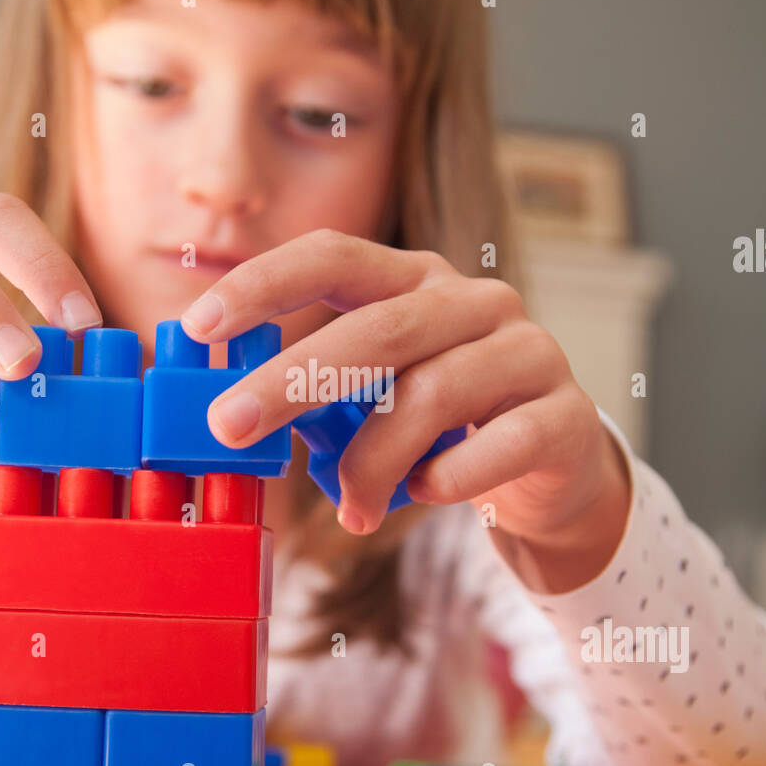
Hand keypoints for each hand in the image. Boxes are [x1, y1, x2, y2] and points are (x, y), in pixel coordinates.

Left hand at [179, 230, 629, 571]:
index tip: (200, 326)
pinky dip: (450, 476)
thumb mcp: (382, 392)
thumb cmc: (447, 424)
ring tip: (350, 509)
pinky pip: (500, 445)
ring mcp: (527, 351)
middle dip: (290, 379)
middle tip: (229, 427)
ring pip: (433, 393)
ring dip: (374, 461)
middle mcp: (473, 302)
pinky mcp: (565, 413)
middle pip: (377, 328)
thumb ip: (326, 390)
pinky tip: (426, 493)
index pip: (334, 256)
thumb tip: (231, 417)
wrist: (554, 467)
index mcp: (415, 281)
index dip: (264, 284)